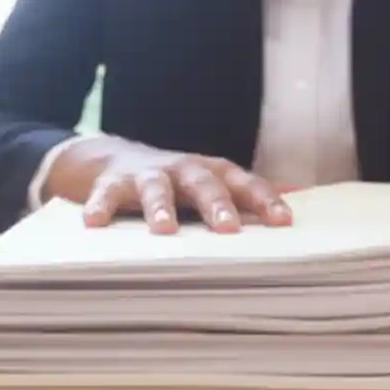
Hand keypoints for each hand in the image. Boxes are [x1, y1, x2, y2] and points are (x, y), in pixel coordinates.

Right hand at [43, 137, 292, 233]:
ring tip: (164, 230)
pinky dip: (99, 207)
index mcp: (212, 172)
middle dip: (216, 204)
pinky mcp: (111, 184)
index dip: (265, 200)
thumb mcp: (211, 186)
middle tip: (228, 228)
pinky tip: (93, 223)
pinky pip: (104, 195)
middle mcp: (183, 170)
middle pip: (204, 183)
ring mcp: (146, 176)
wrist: (115, 160)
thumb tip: (296, 206)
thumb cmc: (176, 184)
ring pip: (156, 188)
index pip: (245, 183)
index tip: (283, 221)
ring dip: (160, 206)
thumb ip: (246, 198)